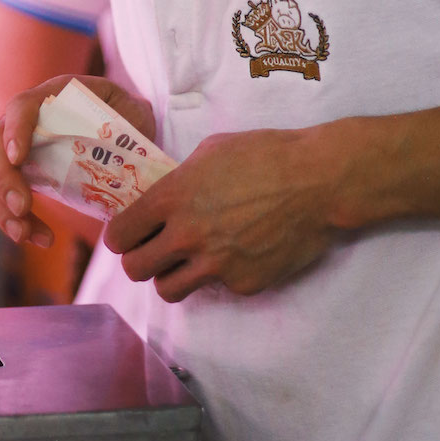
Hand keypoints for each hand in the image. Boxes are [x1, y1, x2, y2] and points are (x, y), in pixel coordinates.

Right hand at [0, 75, 156, 249]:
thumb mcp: (133, 109)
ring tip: (24, 235)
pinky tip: (40, 238)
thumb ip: (128, 117)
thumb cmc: (128, 115)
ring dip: (0, 206)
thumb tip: (122, 137)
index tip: (18, 158)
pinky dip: (13, 220)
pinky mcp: (20, 172)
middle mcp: (27, 117)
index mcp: (53, 95)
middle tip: (22, 209)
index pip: (21, 106)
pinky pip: (1, 195)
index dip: (14, 130)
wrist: (124, 126)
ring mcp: (17, 145)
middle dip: (3, 178)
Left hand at [105, 126, 344, 300]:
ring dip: (172, 276)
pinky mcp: (243, 283)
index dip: (121, 236)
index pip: (120, 235)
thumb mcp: (211, 151)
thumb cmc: (267, 155)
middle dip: (139, 260)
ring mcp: (215, 264)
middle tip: (154, 251)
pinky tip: (239, 252)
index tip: (129, 235)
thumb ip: (179, 179)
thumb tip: (164, 195)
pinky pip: (216, 288)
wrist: (319, 181)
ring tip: (189, 260)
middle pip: (135, 269)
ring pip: (168, 289)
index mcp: (172, 198)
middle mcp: (187, 235)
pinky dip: (221, 275)